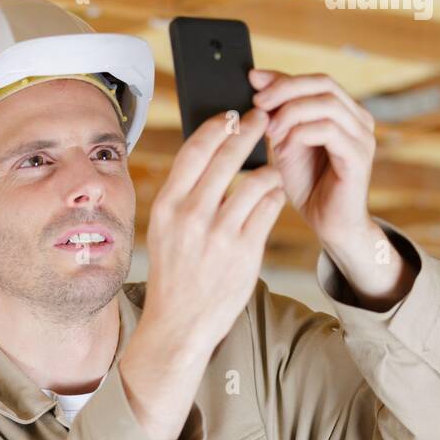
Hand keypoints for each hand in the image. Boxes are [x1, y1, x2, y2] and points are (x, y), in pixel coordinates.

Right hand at [142, 106, 284, 355]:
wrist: (180, 325)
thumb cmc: (175, 275)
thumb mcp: (164, 231)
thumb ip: (183, 195)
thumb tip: (207, 152)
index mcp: (167, 206)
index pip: (194, 149)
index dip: (216, 126)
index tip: (231, 114)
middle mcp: (191, 216)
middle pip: (227, 156)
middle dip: (249, 130)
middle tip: (263, 118)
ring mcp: (220, 234)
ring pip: (256, 180)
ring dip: (269, 169)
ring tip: (272, 169)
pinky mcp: (246, 251)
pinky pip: (269, 208)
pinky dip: (275, 197)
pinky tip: (274, 196)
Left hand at [250, 69, 375, 246]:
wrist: (329, 225)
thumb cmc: (309, 187)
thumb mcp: (287, 143)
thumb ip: (279, 114)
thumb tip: (257, 80)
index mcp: (345, 112)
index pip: (316, 80)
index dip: (284, 78)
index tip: (253, 81)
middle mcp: (359, 119)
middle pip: (324, 83)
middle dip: (286, 89)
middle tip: (258, 103)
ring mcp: (362, 137)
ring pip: (326, 104)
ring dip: (291, 113)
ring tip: (270, 131)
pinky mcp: (358, 156)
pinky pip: (328, 130)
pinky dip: (301, 132)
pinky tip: (284, 146)